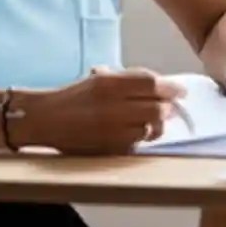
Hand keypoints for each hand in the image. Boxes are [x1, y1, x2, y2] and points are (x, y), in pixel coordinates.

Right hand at [12, 66, 186, 154]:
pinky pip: (136, 143)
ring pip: (150, 128)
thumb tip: (161, 86)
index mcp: (109, 83)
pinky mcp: (108, 147)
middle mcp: (112, 105)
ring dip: (158, 125)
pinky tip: (138, 133)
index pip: (151, 83)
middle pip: (157, 107)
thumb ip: (128, 81)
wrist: (44, 119)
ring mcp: (110, 129)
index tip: (181, 91)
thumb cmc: (74, 97)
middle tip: (172, 109)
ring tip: (156, 122)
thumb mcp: (99, 79)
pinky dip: (142, 138)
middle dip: (169, 108)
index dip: (171, 87)